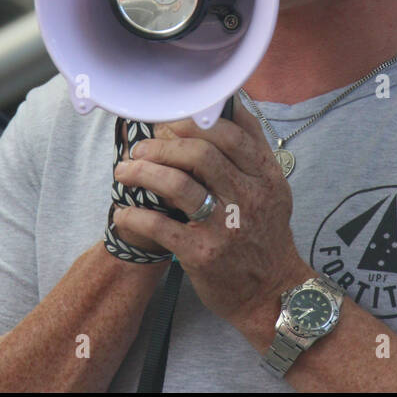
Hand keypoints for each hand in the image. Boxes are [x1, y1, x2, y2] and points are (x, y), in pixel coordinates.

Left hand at [111, 98, 311, 330]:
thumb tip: (229, 104)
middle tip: (141, 148)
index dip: (194, 122)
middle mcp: (249, 197)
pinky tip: (124, 213)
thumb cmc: (265, 234)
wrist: (272, 292)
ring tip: (124, 171)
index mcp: (265, 175)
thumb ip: (252, 148)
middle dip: (162, 145)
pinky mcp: (203, 254)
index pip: (230, 133)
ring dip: (143, 172)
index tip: (169, 122)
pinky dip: (134, 216)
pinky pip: (159, 226)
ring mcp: (226, 226)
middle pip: (200, 154)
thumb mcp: (272, 187)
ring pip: (178, 185)